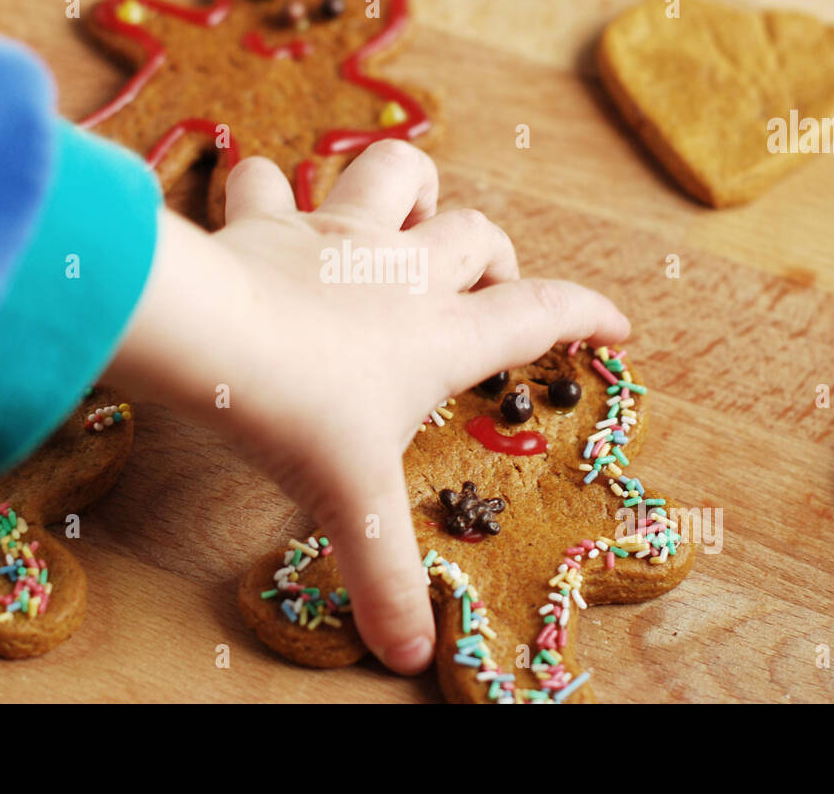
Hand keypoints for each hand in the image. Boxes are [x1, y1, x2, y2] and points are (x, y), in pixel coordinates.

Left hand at [107, 141, 629, 673]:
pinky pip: (267, 179)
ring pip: (393, 172)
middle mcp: (399, 271)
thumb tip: (411, 660)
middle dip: (493, 254)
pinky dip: (268, 186)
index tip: (617, 326)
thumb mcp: (351, 503)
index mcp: (439, 333)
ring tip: (408, 208)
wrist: (215, 337)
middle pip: (474, 233)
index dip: (586, 315)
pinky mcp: (269, 222)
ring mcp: (335, 236)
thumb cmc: (300, 413)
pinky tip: (266, 201)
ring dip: (408, 183)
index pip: (539, 313)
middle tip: (487, 287)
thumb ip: (386, 578)